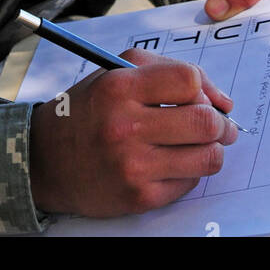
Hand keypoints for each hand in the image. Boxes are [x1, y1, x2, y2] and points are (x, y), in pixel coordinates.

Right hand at [29, 49, 236, 217]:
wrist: (47, 160)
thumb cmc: (89, 111)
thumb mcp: (115, 72)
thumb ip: (167, 72)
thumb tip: (222, 101)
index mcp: (120, 86)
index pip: (188, 80)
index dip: (205, 88)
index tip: (203, 98)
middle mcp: (126, 126)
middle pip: (205, 121)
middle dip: (220, 123)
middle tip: (218, 125)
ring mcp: (133, 165)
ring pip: (207, 157)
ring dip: (212, 150)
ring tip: (201, 145)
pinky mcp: (139, 197)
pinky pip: (190, 183)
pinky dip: (190, 172)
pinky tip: (173, 163)